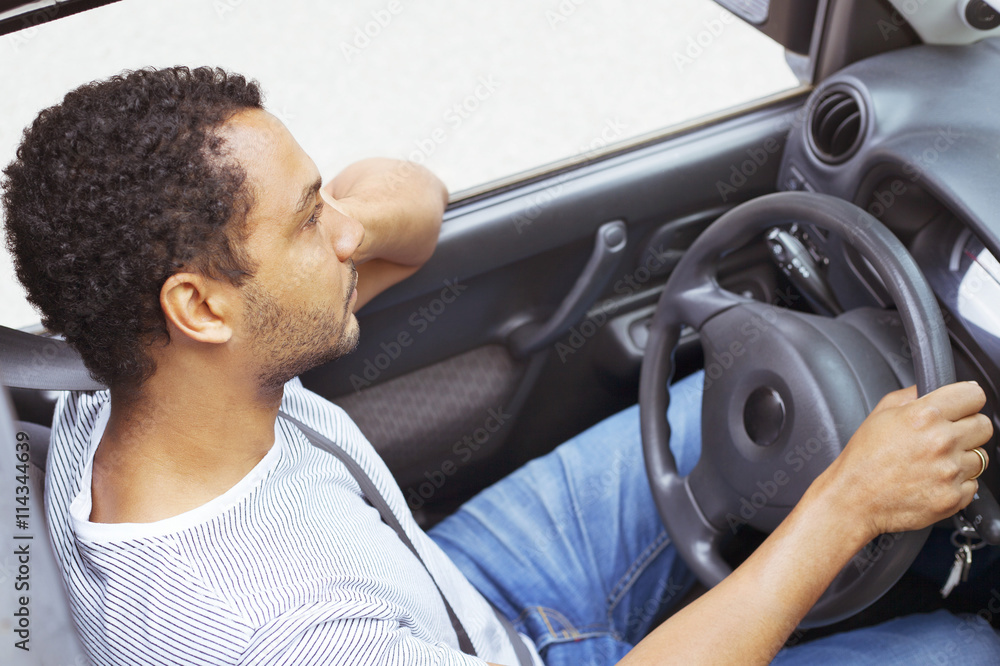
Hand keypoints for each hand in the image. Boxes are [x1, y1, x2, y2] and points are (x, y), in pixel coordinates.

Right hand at [822, 381, 992, 538]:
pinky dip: (957, 483)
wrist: (853, 499)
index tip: (961, 406)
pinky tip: (934, 480)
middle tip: (947, 436)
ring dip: (963, 458)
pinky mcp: (954, 497)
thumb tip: (932, 388)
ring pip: (981, 456)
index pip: (975, 395)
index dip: (966, 400)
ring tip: (935, 462)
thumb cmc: (863, 459)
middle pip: (985, 425)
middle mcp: (941, 442)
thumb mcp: (879, 414)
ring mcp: (950, 472)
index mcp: (924, 416)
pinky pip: (973, 484)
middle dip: (968, 428)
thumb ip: (911, 395)